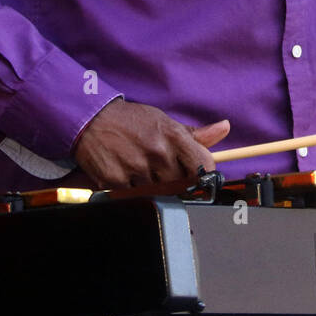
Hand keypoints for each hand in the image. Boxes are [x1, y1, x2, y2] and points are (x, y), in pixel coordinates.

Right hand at [72, 98, 230, 189]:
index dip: (204, 174)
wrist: (91, 119)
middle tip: (160, 168)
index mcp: (173, 135)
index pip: (203, 165)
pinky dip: (131, 189)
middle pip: (180, 183)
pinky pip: (133, 195)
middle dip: (174, 180)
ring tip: (140, 168)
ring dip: (151, 185)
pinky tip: (126, 173)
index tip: (199, 176)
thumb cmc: (133, 121)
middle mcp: (157, 152)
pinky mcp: (116, 180)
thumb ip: (195, 133)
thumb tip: (224, 128)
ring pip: (157, 192)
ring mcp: (136, 167)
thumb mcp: (164, 122)